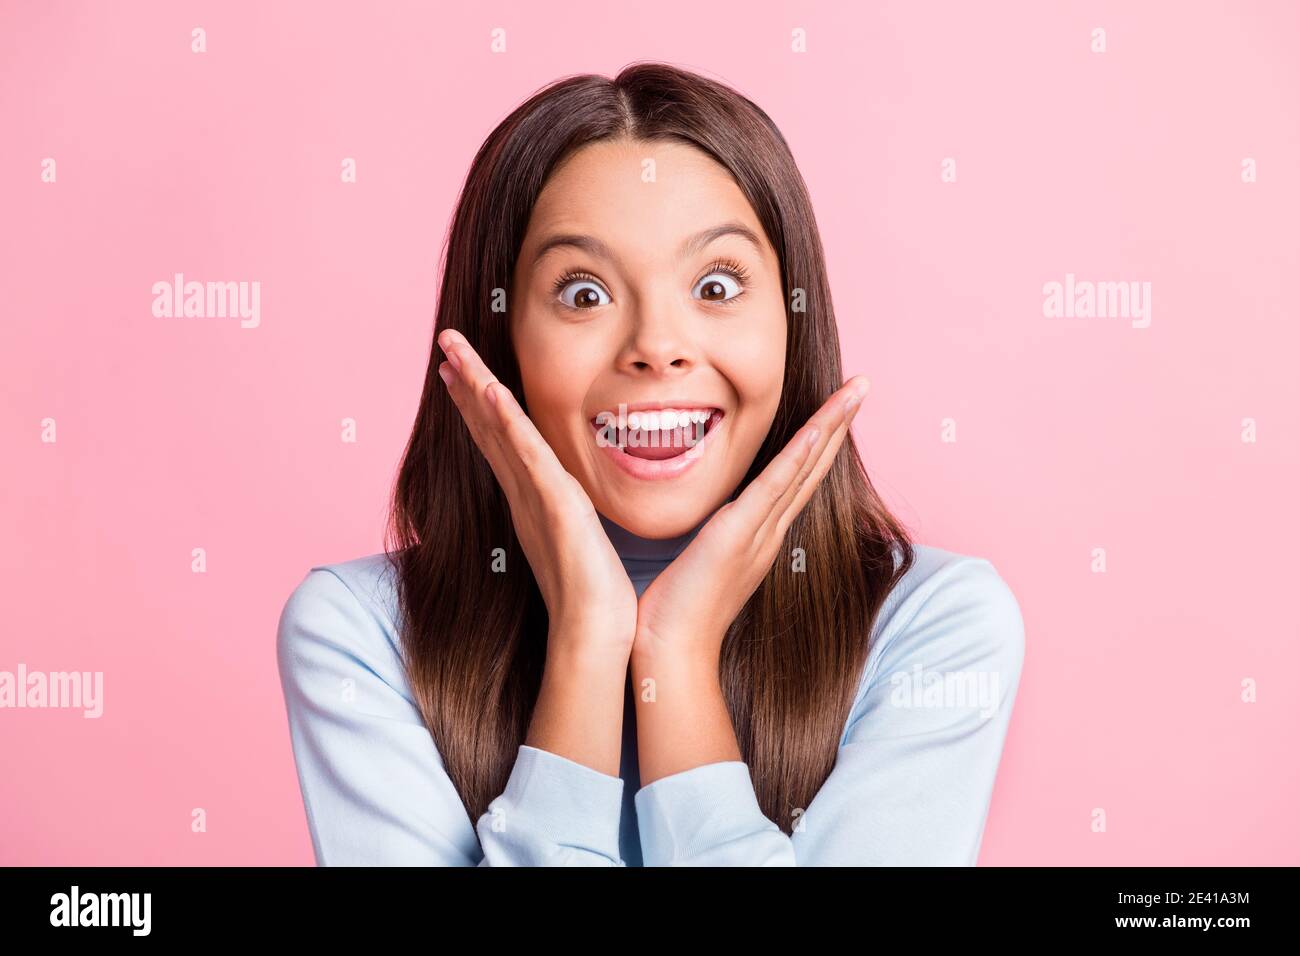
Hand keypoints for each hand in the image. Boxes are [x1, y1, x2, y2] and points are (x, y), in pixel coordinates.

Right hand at [436, 329, 637, 656]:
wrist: (596, 637)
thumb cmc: (596, 602)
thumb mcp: (584, 544)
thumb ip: (574, 519)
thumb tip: (576, 507)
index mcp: (533, 501)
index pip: (501, 441)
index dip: (480, 405)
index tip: (463, 371)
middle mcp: (525, 495)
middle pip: (489, 427)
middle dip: (466, 383)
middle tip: (445, 344)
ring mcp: (535, 498)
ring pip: (499, 431)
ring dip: (476, 386)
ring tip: (452, 350)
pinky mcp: (553, 507)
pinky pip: (526, 455)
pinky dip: (506, 421)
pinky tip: (491, 391)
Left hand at [633, 375, 870, 664]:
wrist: (673, 650)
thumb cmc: (678, 612)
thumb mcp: (702, 561)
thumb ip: (715, 537)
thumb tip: (715, 521)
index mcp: (760, 534)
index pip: (796, 477)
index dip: (819, 441)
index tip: (836, 408)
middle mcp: (770, 531)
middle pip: (813, 467)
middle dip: (839, 423)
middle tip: (862, 385)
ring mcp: (759, 532)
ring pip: (804, 469)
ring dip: (831, 427)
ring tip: (855, 391)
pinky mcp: (738, 535)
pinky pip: (775, 489)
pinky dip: (799, 457)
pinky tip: (818, 429)